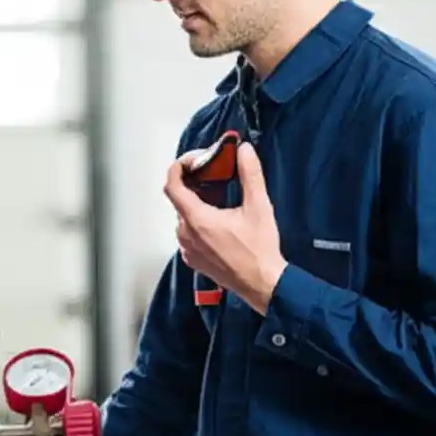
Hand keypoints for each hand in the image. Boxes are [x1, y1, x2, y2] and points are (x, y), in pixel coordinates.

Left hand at [165, 142, 287, 314]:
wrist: (263, 285)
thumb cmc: (259, 250)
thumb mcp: (259, 207)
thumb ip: (250, 174)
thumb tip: (245, 151)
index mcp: (197, 219)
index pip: (172, 185)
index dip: (179, 167)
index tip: (194, 161)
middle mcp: (186, 234)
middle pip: (179, 199)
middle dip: (194, 184)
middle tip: (214, 176)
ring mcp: (187, 249)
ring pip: (184, 217)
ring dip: (197, 204)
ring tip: (219, 199)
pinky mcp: (193, 260)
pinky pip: (188, 234)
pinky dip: (198, 222)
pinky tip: (219, 222)